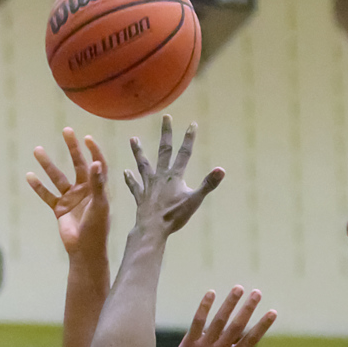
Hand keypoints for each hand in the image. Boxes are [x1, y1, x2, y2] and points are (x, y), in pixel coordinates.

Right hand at [27, 128, 109, 258]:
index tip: (88, 137)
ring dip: (48, 164)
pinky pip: (47, 195)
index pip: (98, 164)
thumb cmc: (97, 229)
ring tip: (37, 149)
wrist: (85, 250)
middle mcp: (85, 191)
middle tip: (66, 130)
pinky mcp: (60, 209)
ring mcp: (71, 199)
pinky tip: (29, 175)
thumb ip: (97, 184)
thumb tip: (96, 162)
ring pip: (57, 177)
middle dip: (72, 148)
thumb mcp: (99, 205)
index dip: (94, 150)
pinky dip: (38, 187)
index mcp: (98, 189)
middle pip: (78, 164)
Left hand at [124, 115, 223, 236]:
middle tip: (165, 118)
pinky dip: (130, 179)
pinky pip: (134, 186)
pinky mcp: (141, 196)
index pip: (184, 153)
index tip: (192, 124)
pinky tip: (125, 172)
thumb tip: (221, 169)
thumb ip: (208, 184)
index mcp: (175, 176)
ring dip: (138, 152)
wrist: (153, 228)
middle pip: (164, 151)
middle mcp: (160, 176)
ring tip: (132, 139)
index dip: (189, 139)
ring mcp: (149, 186)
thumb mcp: (194, 200)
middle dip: (166, 134)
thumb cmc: (174, 216)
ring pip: (143, 165)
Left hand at [168, 287, 275, 346]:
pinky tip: (211, 293)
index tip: (273, 312)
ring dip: (230, 303)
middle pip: (238, 326)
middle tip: (257, 293)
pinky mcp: (190, 343)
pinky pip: (198, 322)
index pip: (252, 339)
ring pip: (220, 321)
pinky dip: (205, 307)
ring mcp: (205, 346)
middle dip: (248, 308)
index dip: (263, 325)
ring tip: (239, 288)